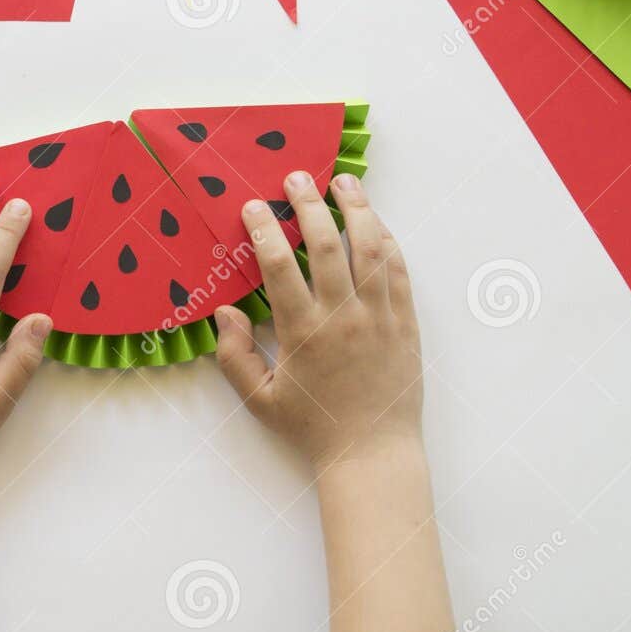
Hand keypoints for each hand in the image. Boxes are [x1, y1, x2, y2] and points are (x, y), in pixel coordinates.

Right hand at [214, 172, 421, 469]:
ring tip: (344, 182)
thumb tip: (225, 312)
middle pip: (326, 244)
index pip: (279, 265)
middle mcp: (343, 316)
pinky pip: (399, 271)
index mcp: (304, 331)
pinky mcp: (406, 322)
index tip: (252, 207)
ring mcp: (379, 316)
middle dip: (308, 203)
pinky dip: (387, 241)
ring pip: (370, 248)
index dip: (264, 230)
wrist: (372, 454)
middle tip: (295, 177)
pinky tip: (376, 222)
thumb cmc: (313, 429)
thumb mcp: (260, 400)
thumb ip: (235, 356)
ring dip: (357, 209)